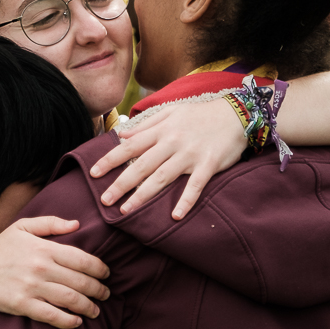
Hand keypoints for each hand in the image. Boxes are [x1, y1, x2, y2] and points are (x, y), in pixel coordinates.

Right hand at [0, 217, 111, 328]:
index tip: (107, 274)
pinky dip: (68, 321)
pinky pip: (51, 315)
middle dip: (98, 290)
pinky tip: (77, 322)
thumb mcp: (24, 227)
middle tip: (105, 294)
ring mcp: (32, 287)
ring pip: (70, 299)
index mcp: (45, 248)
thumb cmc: (0, 247)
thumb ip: (51, 224)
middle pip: (81, 281)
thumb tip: (77, 224)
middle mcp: (41, 268)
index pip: (83, 260)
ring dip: (88, 307)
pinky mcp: (22, 305)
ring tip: (95, 311)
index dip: (100, 269)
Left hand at [90, 99, 245, 218]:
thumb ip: (146, 124)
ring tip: (126, 211)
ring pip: (162, 178)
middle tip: (104, 200)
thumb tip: (122, 135)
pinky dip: (186, 201)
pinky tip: (175, 216)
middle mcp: (172, 142)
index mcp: (161, 130)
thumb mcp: (171, 112)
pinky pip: (195, 186)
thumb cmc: (200, 115)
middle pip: (141, 166)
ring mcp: (190, 155)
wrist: (236, 114)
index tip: (93, 173)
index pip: (130, 146)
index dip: (110, 160)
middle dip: (121, 184)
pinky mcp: (209, 165)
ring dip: (143, 196)